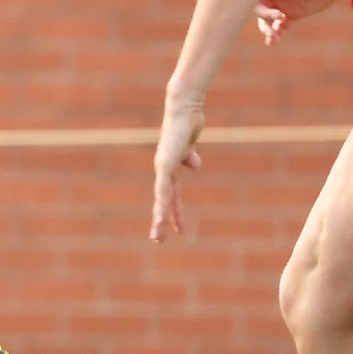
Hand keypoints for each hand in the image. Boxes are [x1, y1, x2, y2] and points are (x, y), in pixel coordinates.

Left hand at [150, 101, 203, 242]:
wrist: (184, 112)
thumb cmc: (187, 125)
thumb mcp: (190, 147)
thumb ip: (190, 157)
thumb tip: (195, 167)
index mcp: (169, 168)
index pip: (170, 195)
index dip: (172, 212)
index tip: (176, 229)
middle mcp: (163, 170)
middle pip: (162, 201)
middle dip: (161, 221)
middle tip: (157, 241)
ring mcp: (163, 168)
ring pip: (161, 199)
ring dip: (160, 218)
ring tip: (158, 235)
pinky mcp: (165, 164)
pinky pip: (164, 188)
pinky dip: (162, 202)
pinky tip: (160, 215)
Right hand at [255, 0, 348, 44]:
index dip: (259, 9)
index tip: (275, 15)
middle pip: (259, 11)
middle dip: (265, 22)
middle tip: (273, 31)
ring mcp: (282, 4)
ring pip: (268, 21)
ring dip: (269, 30)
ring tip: (274, 39)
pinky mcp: (293, 14)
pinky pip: (280, 26)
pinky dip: (278, 33)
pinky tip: (277, 39)